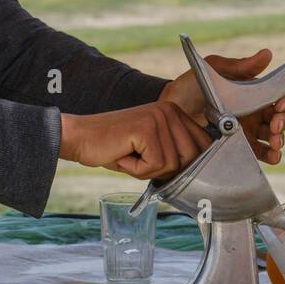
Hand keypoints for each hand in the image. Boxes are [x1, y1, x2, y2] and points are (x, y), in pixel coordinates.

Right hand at [58, 101, 213, 179]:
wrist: (80, 138)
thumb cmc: (114, 148)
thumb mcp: (152, 149)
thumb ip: (176, 153)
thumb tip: (202, 172)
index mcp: (174, 112)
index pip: (204, 144)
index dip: (191, 164)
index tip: (168, 169)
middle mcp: (170, 111)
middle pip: (192, 157)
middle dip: (167, 170)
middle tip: (141, 161)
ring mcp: (159, 118)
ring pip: (173, 165)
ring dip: (149, 171)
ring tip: (130, 156)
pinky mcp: (146, 129)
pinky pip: (155, 165)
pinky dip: (137, 171)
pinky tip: (123, 156)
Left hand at [157, 48, 284, 164]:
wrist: (171, 109)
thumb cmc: (192, 85)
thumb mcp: (214, 70)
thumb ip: (240, 66)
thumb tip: (267, 54)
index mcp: (252, 92)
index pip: (279, 94)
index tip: (279, 105)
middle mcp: (254, 111)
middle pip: (280, 116)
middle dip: (283, 122)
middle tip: (274, 126)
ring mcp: (247, 130)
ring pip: (273, 136)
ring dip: (279, 140)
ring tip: (274, 143)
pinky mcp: (238, 146)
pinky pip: (260, 152)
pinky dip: (270, 155)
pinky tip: (272, 156)